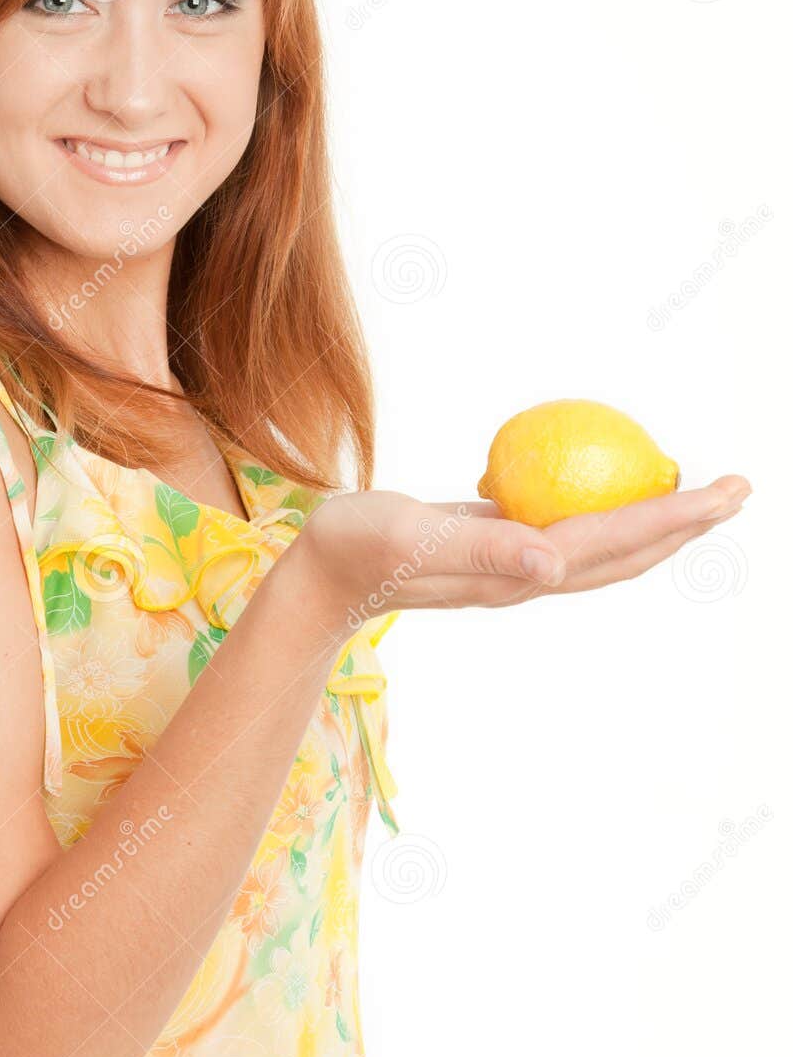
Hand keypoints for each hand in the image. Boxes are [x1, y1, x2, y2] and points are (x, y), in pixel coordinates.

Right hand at [301, 475, 751, 616]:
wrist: (318, 577)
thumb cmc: (356, 550)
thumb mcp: (413, 541)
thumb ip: (484, 551)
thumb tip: (553, 567)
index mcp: (520, 572)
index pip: (616, 542)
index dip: (673, 518)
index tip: (724, 492)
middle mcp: (528, 575)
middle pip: (627, 552)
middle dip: (686, 524)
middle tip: (737, 487)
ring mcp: (513, 565)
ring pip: (602, 545)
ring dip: (652, 519)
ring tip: (689, 490)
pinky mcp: (494, 548)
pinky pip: (565, 527)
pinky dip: (601, 508)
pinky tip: (603, 480)